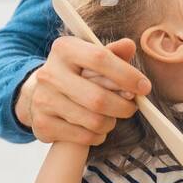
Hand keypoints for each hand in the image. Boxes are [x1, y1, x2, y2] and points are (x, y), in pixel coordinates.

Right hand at [15, 35, 150, 145]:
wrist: (38, 93)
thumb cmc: (75, 73)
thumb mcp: (89, 57)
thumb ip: (111, 53)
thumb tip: (129, 46)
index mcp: (64, 49)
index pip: (100, 59)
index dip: (127, 75)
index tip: (144, 87)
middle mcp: (49, 73)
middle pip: (98, 98)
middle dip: (124, 107)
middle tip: (131, 107)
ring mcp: (43, 100)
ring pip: (94, 121)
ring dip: (111, 122)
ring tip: (112, 117)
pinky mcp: (42, 124)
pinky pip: (84, 136)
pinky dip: (98, 135)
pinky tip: (96, 128)